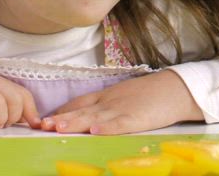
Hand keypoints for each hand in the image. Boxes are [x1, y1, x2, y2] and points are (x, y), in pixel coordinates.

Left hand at [43, 71, 201, 134]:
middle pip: (81, 111)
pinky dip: (107, 127)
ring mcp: (122, 109)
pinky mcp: (137, 117)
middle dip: (60, 119)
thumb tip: (84, 117)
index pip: (78, 103)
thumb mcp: (123, 96)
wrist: (176, 88)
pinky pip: (120, 123)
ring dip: (75, 122)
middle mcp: (110, 102)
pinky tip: (95, 130)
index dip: (61, 112)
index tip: (43, 121)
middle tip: (41, 126)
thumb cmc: (150, 94)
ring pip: (94, 117)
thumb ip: (104, 105)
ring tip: (58, 127)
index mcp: (106, 96)